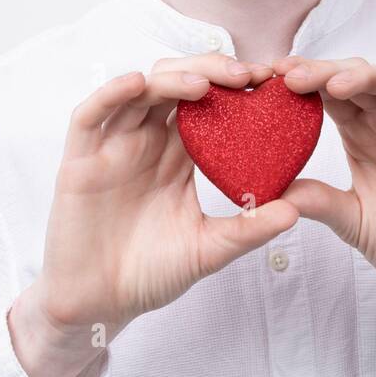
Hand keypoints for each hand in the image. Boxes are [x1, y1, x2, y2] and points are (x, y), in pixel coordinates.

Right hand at [8, 52, 299, 376]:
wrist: (100, 305)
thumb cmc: (150, 273)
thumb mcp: (208, 250)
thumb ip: (248, 229)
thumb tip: (295, 210)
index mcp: (179, 154)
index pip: (208, 103)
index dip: (236, 87)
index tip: (271, 82)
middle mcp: (147, 141)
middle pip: (176, 84)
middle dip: (211, 71)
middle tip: (247, 76)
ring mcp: (112, 147)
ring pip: (139, 91)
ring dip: (171, 79)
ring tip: (204, 84)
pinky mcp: (79, 160)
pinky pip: (89, 117)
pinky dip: (111, 93)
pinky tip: (137, 83)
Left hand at [273, 56, 375, 339]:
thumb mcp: (351, 221)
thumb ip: (319, 201)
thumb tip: (272, 193)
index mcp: (358, 135)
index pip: (324, 96)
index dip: (298, 83)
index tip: (266, 80)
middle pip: (348, 79)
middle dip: (318, 72)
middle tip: (288, 76)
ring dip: (357, 74)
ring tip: (329, 83)